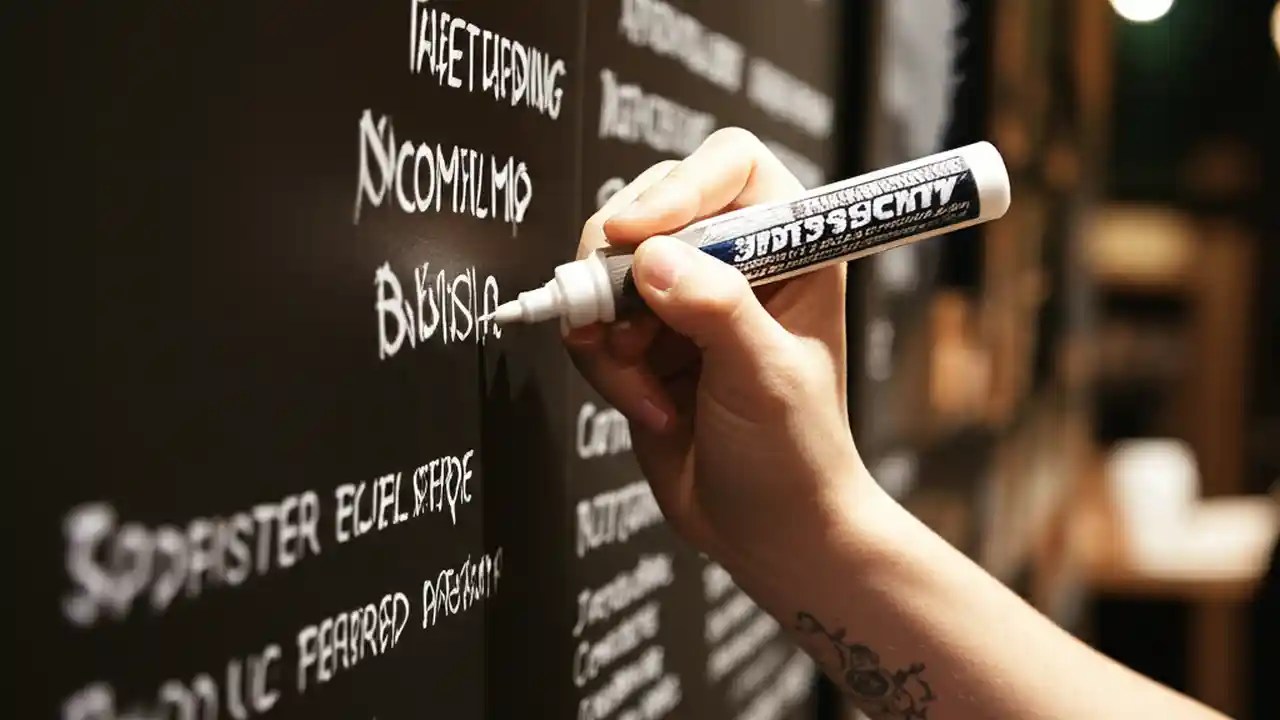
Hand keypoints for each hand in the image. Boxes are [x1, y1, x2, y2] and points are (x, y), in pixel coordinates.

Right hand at [567, 128, 875, 570]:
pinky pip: (590, 323)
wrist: (769, 530)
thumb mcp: (765, 378)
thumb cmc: (796, 454)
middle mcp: (733, 260)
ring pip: (606, 268)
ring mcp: (681, 299)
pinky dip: (602, 365)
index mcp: (789, 246)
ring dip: (610, 330)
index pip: (730, 165)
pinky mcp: (641, 340)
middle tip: (623, 325)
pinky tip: (647, 407)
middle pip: (650, 205)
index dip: (680, 187)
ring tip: (647, 386)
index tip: (634, 234)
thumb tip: (650, 258)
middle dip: (623, 269)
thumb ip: (715, 310)